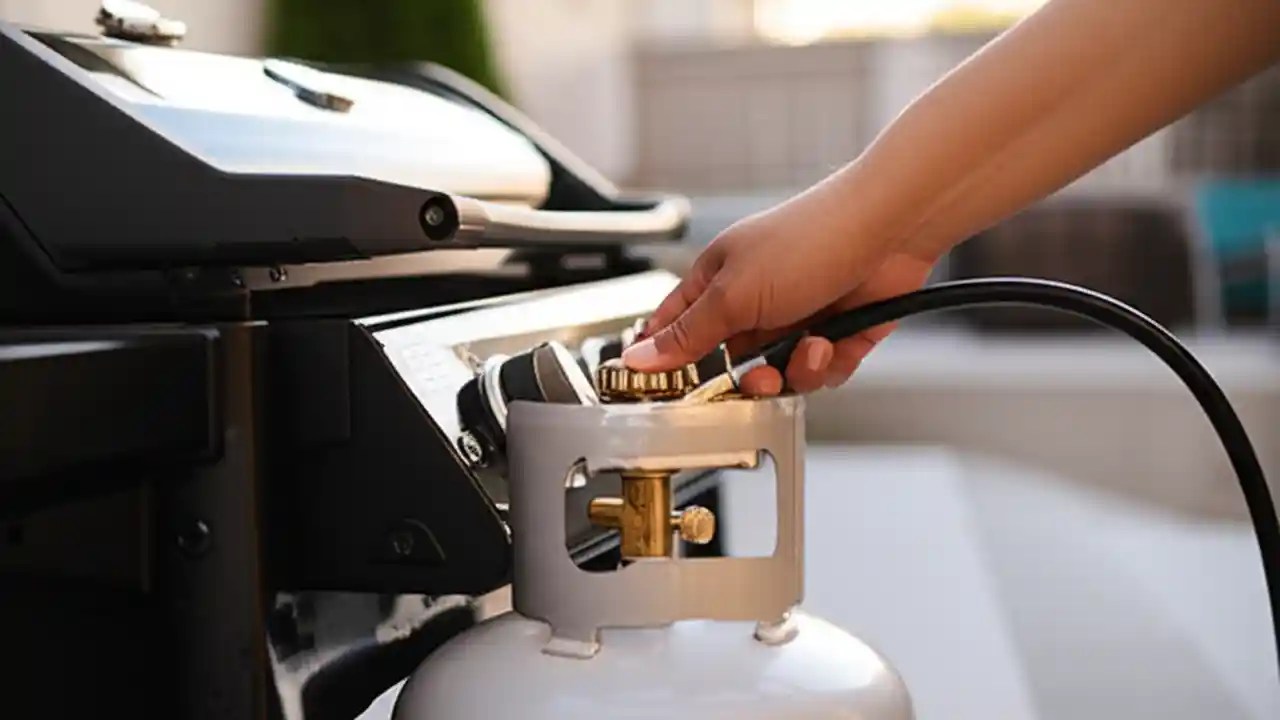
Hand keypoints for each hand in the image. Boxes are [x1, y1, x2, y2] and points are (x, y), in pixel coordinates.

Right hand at [621, 183, 936, 395]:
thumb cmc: (810, 238)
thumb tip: (638, 357)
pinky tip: (837, 339)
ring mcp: (797, 316)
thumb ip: (687, 335)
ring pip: (780, 373)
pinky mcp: (837, 331)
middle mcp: (755, 299)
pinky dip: (829, 363)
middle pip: (732, 364)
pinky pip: (821, 371)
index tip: (669, 391)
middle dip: (750, 379)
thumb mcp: (734, 295)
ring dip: (798, 370)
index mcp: (717, 280)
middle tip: (760, 378)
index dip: (669, 360)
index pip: (676, 328)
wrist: (890, 229)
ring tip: (813, 346)